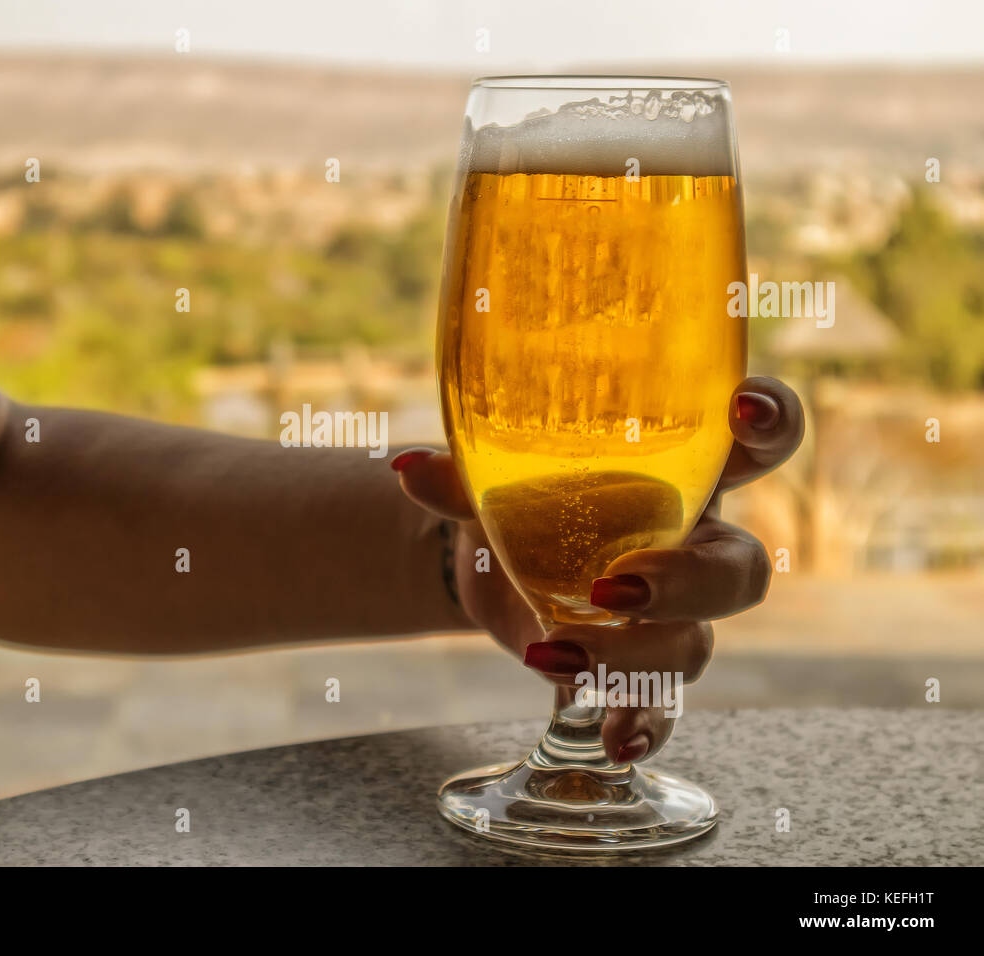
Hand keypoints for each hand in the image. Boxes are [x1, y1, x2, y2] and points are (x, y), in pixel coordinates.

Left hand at [393, 375, 804, 762]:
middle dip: (689, 582)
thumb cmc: (516, 487)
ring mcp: (669, 615)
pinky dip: (640, 726)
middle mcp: (691, 545)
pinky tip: (612, 743)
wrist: (484, 550)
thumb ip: (464, 474)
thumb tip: (408, 469)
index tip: (744, 411)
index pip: (758, 444)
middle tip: (616, 588)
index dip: (774, 423)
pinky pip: (658, 705)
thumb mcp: (497, 474)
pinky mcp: (633, 667)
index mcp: (681, 475)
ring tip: (555, 652)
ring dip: (630, 657)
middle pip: (736, 571)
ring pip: (691, 645)